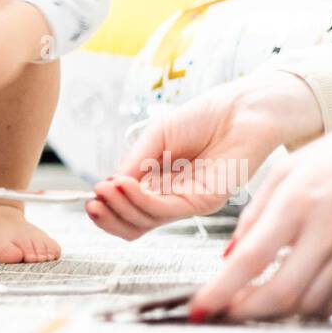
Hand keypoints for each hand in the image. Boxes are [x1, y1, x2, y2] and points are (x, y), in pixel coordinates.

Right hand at [86, 71, 322, 238]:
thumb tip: (108, 186)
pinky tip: (125, 186)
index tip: (89, 199)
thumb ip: (134, 161)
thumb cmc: (204, 116)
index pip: (128, 209)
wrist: (241, 108)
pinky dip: (141, 201)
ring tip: (106, 188)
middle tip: (93, 202)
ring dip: (121, 207)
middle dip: (109, 216)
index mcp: (158, 182)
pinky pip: (167, 210)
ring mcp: (187, 201)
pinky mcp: (205, 202)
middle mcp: (171, 197)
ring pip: (146, 222)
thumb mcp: (156, 136)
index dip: (107, 209)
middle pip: (134, 224)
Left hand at [187, 125, 331, 321]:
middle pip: (280, 293)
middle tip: (225, 310)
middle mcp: (326, 235)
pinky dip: (305, 309)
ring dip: (273, 313)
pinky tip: (290, 300)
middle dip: (245, 311)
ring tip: (252, 305)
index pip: (253, 258)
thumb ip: (255, 213)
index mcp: (299, 204)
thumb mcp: (285, 171)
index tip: (203, 302)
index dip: (223, 288)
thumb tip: (232, 252)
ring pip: (306, 305)